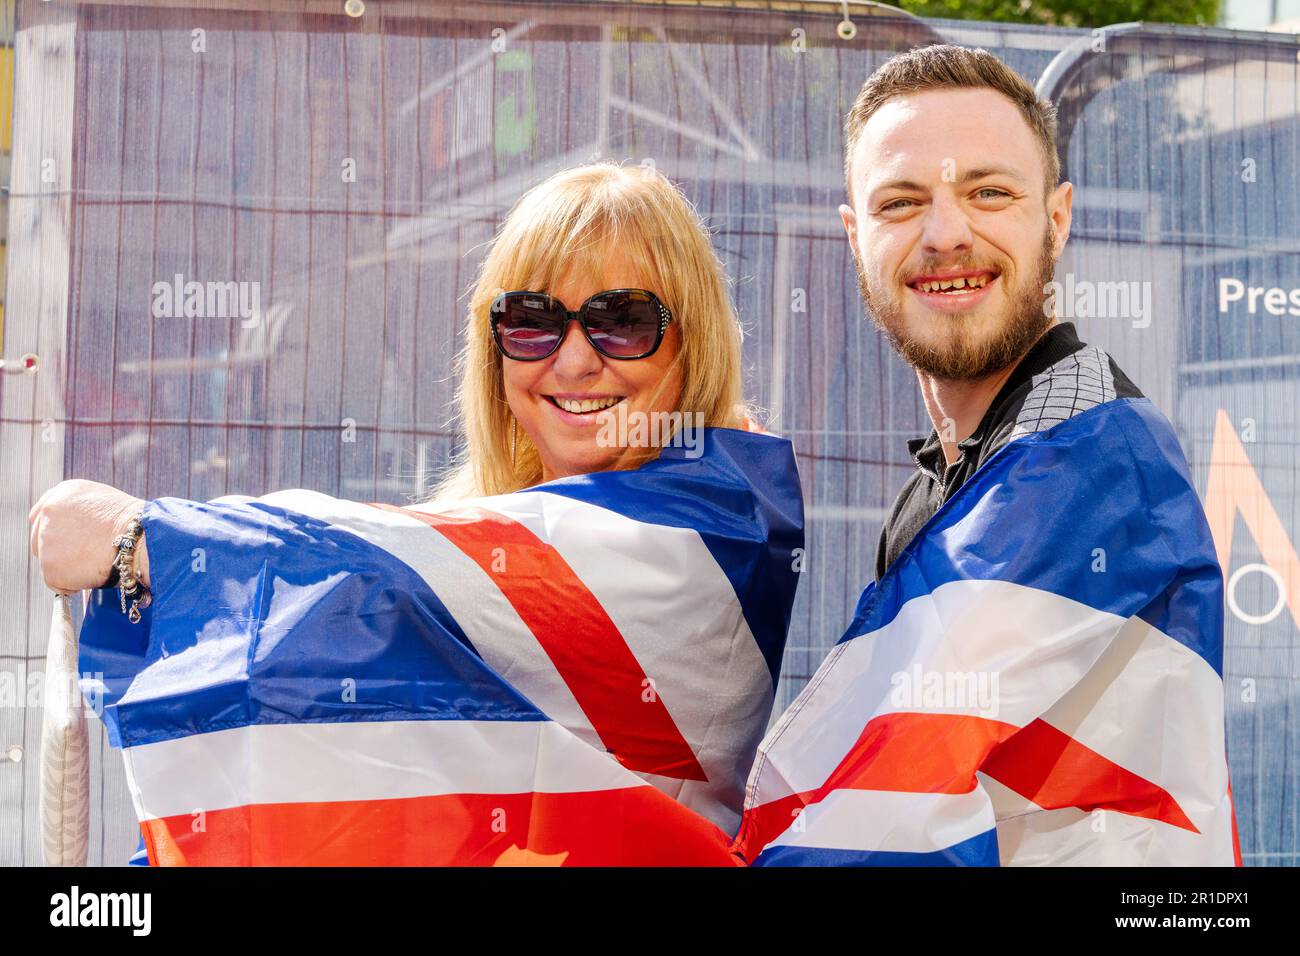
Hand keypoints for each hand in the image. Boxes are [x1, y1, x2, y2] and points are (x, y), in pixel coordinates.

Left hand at [29, 479, 148, 595]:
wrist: (140, 540)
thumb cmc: (134, 525)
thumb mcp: (104, 504)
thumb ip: (80, 512)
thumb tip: (74, 532)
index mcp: (63, 493)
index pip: (40, 515)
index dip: (54, 533)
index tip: (65, 545)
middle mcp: (48, 512)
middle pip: (39, 541)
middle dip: (58, 553)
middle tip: (84, 559)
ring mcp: (46, 539)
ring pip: (49, 563)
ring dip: (69, 568)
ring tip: (96, 564)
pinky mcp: (49, 566)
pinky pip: (57, 583)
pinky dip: (73, 584)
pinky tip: (93, 574)